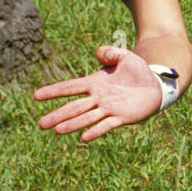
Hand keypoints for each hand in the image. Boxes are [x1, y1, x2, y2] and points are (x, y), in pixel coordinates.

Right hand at [34, 46, 161, 141]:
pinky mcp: (122, 117)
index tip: (36, 96)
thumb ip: (110, 53)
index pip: (70, 87)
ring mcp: (109, 108)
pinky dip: (96, 131)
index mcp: (94, 83)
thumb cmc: (137, 70)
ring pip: (86, 118)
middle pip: (74, 107)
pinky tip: (84, 138)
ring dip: (72, 125)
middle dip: (58, 115)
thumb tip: (99, 54)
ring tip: (57, 131)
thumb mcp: (124, 56)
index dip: (53, 91)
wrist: (155, 84)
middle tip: (41, 125)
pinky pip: (106, 125)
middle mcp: (98, 98)